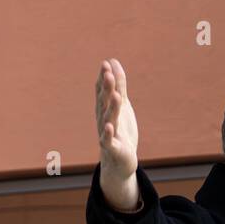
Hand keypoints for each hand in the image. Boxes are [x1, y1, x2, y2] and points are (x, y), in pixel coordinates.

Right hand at [95, 58, 140, 210]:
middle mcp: (103, 119)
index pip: (102, 91)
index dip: (104, 78)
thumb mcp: (122, 105)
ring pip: (108, 119)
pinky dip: (108, 134)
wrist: (120, 161)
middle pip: (104, 102)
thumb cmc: (120, 131)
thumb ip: (119, 84)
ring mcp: (107, 134)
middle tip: (108, 73)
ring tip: (116, 95)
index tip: (106, 64)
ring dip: (111, 107)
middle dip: (106, 89)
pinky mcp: (113, 148)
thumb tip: (113, 61)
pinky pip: (108, 141)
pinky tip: (109, 126)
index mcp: (105, 108)